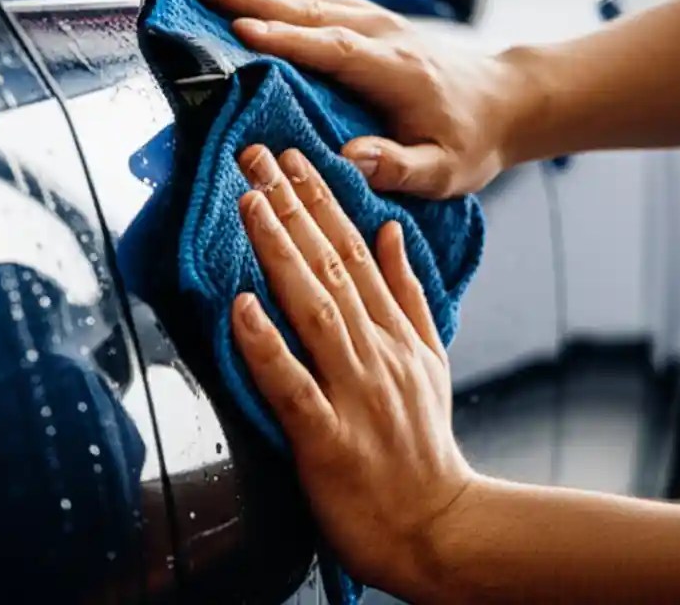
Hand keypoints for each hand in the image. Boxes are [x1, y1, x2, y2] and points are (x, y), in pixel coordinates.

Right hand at [185, 0, 535, 196]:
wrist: (504, 103)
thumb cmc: (469, 142)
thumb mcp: (443, 171)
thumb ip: (399, 167)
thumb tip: (352, 160)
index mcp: (392, 69)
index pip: (332, 49)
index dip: (286, 39)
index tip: (237, 30)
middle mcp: (377, 33)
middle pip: (301, 5)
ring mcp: (370, 19)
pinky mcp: (364, 18)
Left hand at [229, 144, 475, 599]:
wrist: (438, 526)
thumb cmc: (423, 445)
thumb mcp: (430, 359)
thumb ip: (408, 294)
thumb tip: (392, 232)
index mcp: (394, 332)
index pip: (354, 249)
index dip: (320, 198)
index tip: (292, 154)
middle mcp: (375, 351)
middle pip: (329, 264)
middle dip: (290, 204)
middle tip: (255, 153)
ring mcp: (353, 391)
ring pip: (312, 309)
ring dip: (279, 252)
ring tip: (249, 204)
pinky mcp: (326, 437)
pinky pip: (290, 384)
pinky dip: (265, 344)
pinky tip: (240, 305)